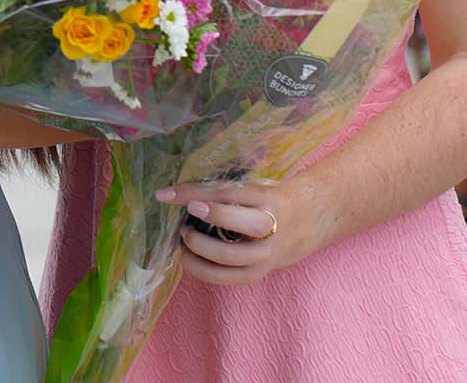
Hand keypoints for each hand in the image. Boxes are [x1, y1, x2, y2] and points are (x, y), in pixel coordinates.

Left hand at [156, 176, 335, 285]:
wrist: (300, 225)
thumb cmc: (261, 201)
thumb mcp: (250, 188)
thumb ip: (221, 189)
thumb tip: (174, 192)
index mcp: (266, 199)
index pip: (229, 194)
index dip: (196, 193)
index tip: (166, 195)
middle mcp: (270, 227)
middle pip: (244, 226)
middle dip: (212, 219)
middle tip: (185, 219)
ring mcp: (265, 254)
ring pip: (232, 258)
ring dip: (200, 250)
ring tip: (183, 239)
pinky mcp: (257, 273)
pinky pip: (227, 277)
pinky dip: (202, 270)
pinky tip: (187, 258)